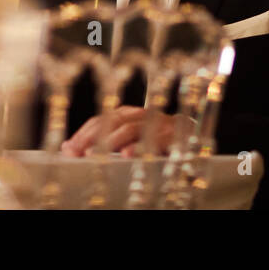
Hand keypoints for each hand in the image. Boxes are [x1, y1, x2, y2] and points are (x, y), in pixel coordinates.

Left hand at [59, 106, 194, 157]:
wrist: (200, 139)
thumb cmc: (161, 141)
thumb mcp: (134, 140)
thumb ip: (105, 141)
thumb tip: (67, 147)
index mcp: (132, 114)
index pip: (103, 118)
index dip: (84, 132)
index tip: (68, 147)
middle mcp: (145, 115)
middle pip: (113, 120)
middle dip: (92, 136)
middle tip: (75, 152)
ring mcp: (161, 124)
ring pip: (131, 128)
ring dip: (110, 141)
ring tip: (93, 154)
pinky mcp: (177, 136)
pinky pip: (156, 140)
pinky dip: (141, 147)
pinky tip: (127, 155)